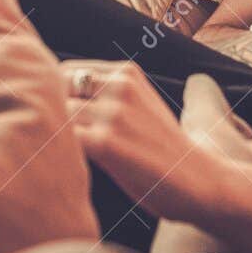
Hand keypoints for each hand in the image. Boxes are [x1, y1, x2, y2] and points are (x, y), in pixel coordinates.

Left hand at [61, 60, 224, 221]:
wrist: (200, 181)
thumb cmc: (162, 150)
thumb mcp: (139, 105)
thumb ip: (106, 94)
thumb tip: (54, 95)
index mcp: (126, 73)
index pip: (65, 71)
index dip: (55, 97)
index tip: (58, 121)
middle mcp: (120, 85)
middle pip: (57, 91)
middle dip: (51, 115)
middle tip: (54, 141)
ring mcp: (114, 113)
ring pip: (57, 114)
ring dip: (53, 136)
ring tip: (60, 157)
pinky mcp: (107, 143)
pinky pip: (62, 139)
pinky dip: (58, 151)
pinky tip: (67, 168)